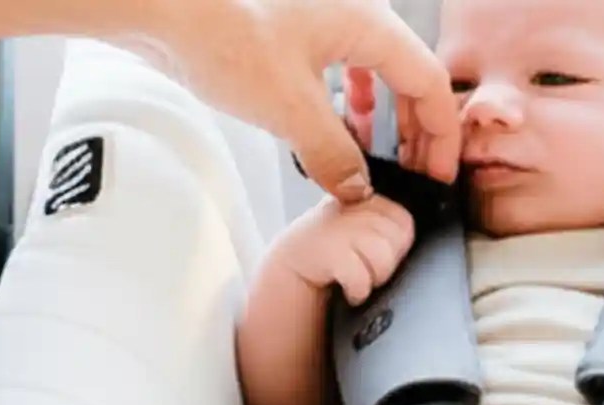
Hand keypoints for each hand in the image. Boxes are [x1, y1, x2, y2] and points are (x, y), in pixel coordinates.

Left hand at [139, 0, 459, 202]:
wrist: (162, 8)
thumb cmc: (220, 33)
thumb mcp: (288, 110)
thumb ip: (332, 155)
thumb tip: (358, 187)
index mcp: (369, 23)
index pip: (430, 82)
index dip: (442, 135)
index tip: (438, 174)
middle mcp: (354, 15)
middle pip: (409, 76)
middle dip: (416, 130)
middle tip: (413, 175)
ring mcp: (324, 19)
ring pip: (376, 72)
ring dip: (382, 119)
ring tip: (376, 158)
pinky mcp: (295, 32)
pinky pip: (342, 68)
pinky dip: (348, 104)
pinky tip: (335, 130)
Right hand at [271, 195, 414, 304]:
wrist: (290, 272)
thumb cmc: (333, 255)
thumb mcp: (362, 229)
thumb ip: (387, 226)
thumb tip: (411, 235)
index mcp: (364, 196)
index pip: (404, 220)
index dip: (397, 245)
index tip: (378, 254)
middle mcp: (349, 204)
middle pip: (398, 238)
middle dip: (388, 262)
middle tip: (365, 267)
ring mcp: (335, 224)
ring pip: (382, 255)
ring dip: (374, 277)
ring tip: (359, 278)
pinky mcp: (324, 249)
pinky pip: (360, 275)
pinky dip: (357, 290)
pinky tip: (348, 290)